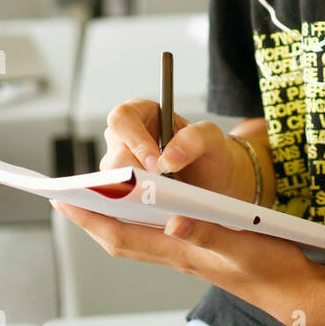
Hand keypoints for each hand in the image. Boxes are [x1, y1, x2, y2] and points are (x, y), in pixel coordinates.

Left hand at [49, 196, 321, 325]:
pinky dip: (139, 218)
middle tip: (63, 195)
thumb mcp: (242, 245)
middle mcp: (176, 253)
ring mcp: (186, 253)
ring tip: (92, 195)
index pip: (122, 236)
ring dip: (110, 217)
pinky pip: (155, 233)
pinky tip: (140, 205)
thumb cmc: (271, 267)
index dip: (91, 219)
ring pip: (135, 235)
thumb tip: (173, 220)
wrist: (293, 291)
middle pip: (120, 237)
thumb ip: (210, 232)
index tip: (64, 200)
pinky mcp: (199, 249)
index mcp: (180, 252)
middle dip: (90, 217)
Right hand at [98, 96, 245, 198]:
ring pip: (112, 184)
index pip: (122, 119)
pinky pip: (118, 203)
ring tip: (162, 201)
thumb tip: (168, 159)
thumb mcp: (211, 138)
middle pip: (113, 157)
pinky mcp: (121, 193)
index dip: (135, 142)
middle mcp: (123, 139)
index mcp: (139, 114)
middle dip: (135, 176)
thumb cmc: (208, 153)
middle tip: (160, 190)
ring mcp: (118, 167)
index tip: (158, 165)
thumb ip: (194, 139)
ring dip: (136, 195)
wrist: (213, 182)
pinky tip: (156, 211)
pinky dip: (136, 209)